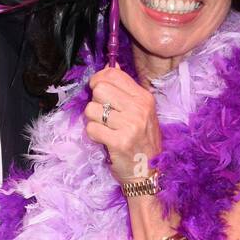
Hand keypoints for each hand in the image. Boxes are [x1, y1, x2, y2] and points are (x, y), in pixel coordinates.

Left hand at [84, 65, 162, 186]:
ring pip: (92, 110)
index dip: (98, 80)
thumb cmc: (141, 141)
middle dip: (95, 102)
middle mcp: (139, 108)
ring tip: (106, 130)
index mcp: (144, 97)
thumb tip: (111, 66)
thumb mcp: (141, 112)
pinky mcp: (119, 142)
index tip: (98, 92)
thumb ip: (125, 91)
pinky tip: (105, 140)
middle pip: (100, 89)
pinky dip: (94, 136)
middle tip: (102, 115)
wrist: (148, 173)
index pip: (113, 74)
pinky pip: (91, 129)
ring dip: (93, 121)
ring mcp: (130, 125)